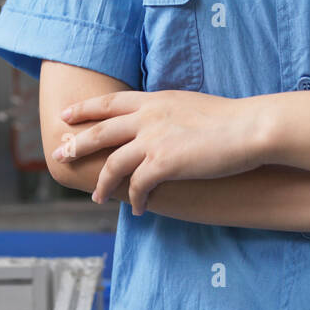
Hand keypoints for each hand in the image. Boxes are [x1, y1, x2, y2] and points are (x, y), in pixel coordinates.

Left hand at [53, 89, 263, 215]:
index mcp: (155, 100)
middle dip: (77, 144)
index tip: (66, 115)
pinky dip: (134, 200)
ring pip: (113, 163)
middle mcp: (148, 116)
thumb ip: (167, 112)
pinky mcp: (163, 163)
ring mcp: (153, 139)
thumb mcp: (189, 105)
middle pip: (101, 131)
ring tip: (96, 197)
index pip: (110, 103)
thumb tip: (159, 125)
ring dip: (102, 183)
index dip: (85, 109)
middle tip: (59, 155)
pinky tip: (139, 209)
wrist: (249, 127)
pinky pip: (137, 186)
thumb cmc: (229, 119)